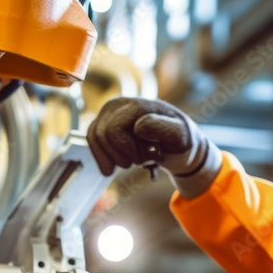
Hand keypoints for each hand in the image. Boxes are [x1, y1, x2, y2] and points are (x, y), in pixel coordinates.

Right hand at [86, 97, 216, 178]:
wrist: (179, 146)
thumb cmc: (182, 141)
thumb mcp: (181, 136)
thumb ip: (163, 128)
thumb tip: (138, 125)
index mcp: (137, 104)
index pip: (114, 130)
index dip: (129, 151)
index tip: (151, 157)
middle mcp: (119, 104)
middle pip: (103, 135)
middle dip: (122, 156)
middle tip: (143, 160)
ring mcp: (109, 113)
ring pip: (95, 138)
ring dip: (114, 158)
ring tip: (133, 161)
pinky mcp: (103, 123)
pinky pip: (91, 140)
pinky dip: (102, 158)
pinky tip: (112, 169)